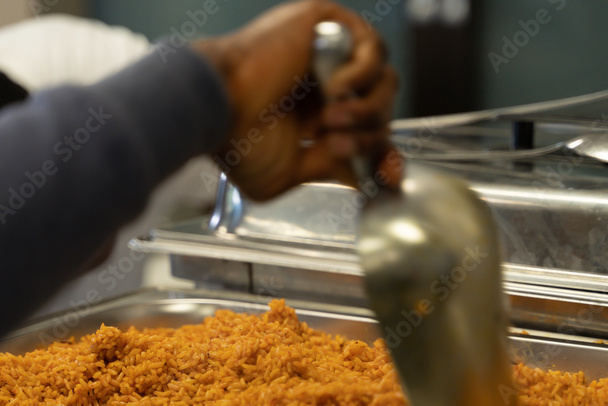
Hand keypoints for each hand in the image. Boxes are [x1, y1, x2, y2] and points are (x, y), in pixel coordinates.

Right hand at [194, 0, 398, 200]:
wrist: (219, 108)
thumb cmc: (237, 140)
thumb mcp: (290, 173)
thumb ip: (331, 170)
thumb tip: (364, 180)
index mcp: (316, 114)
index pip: (369, 130)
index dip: (384, 152)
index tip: (388, 176)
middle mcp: (325, 83)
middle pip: (381, 109)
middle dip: (370, 137)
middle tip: (338, 146)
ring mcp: (328, 53)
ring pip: (383, 81)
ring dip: (366, 110)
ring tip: (333, 121)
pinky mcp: (327, 24)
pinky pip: (372, 48)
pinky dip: (361, 76)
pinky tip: (333, 89)